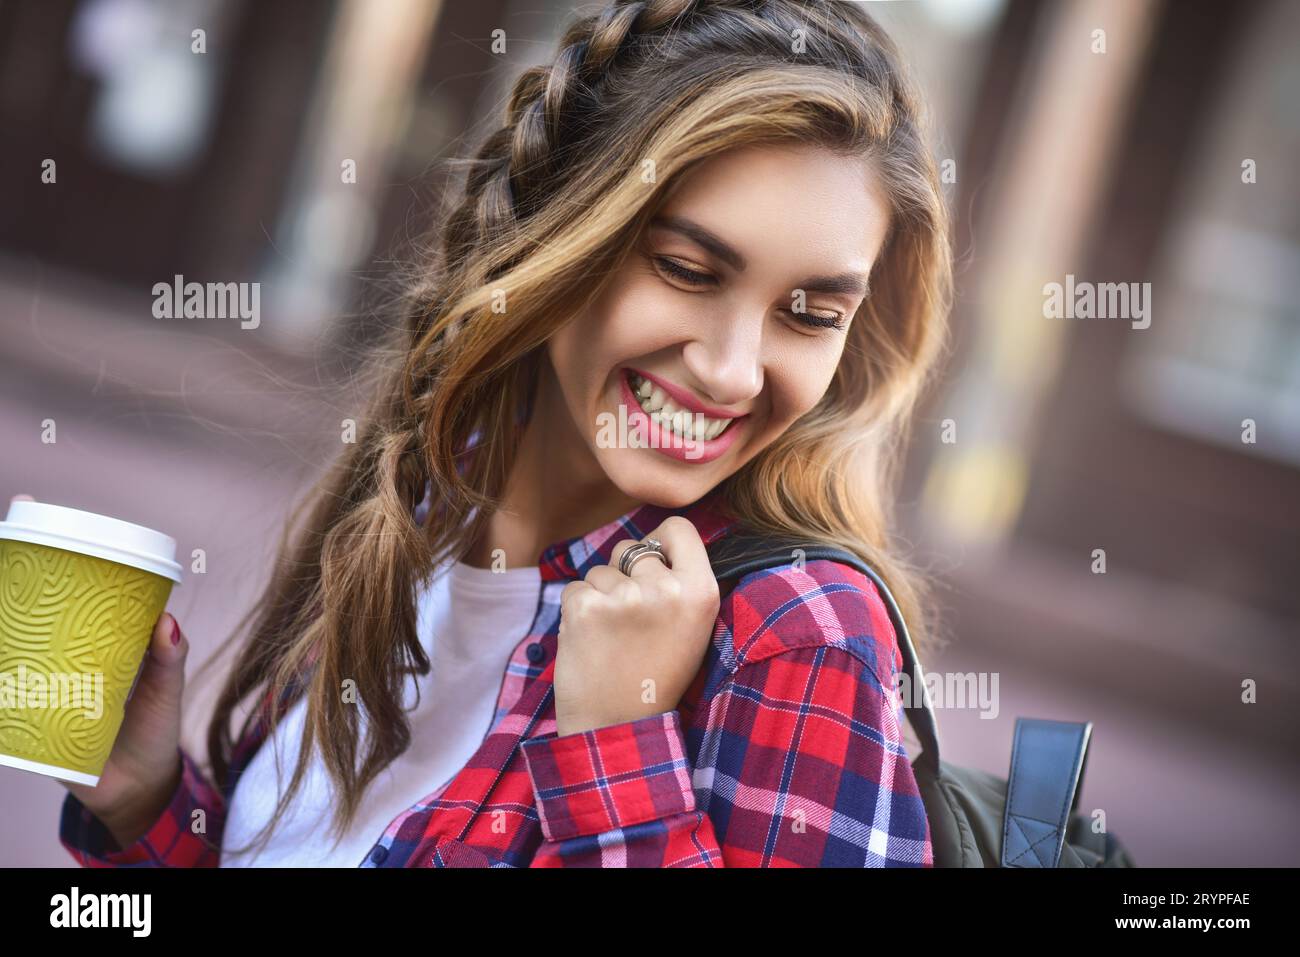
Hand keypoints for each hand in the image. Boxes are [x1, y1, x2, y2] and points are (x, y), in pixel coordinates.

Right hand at [14, 492, 189, 847]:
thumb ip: (168, 658)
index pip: (64, 586)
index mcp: (92, 636)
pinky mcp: (21, 719)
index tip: (24, 504)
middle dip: (6, 576)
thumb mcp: (165, 690)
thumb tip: (168, 620)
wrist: (137, 790)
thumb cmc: (155, 731)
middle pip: (23, 604)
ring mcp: (36, 681)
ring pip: (3, 640)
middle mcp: (59, 652)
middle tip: (0, 548)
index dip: (44, 549)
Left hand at [553, 515, 719, 736]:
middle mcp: (665, 589)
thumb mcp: (694, 628)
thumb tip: (656, 543)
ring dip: (599, 596)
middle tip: (630, 620)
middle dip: (624, 575)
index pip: (679, 529)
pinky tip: (590, 641)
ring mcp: (624, 597)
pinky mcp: (586, 607)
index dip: (661, 542)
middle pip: (632, 549)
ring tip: (611, 637)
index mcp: (701, 592)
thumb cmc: (657, 677)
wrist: (620, 725)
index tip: (653, 562)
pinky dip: (576, 610)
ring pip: (600, 571)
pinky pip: (575, 588)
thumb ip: (681, 582)